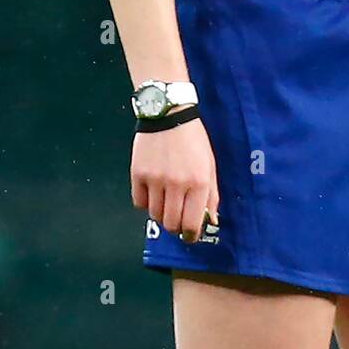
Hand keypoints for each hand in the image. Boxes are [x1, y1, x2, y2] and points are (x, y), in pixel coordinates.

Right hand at [131, 108, 219, 241]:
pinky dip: (146, 202)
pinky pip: (139, 203)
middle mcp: (176, 184)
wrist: (168, 113)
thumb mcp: (210, 164)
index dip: (191, 235)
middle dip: (176, 226)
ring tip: (167, 199)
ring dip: (161, 213)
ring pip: (155, 215)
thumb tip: (211, 219)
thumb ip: (211, 194)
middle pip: (171, 224)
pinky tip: (153, 191)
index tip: (190, 235)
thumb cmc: (193, 138)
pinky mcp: (137, 174)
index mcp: (198, 182)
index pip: (192, 223)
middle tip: (178, 218)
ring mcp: (155, 180)